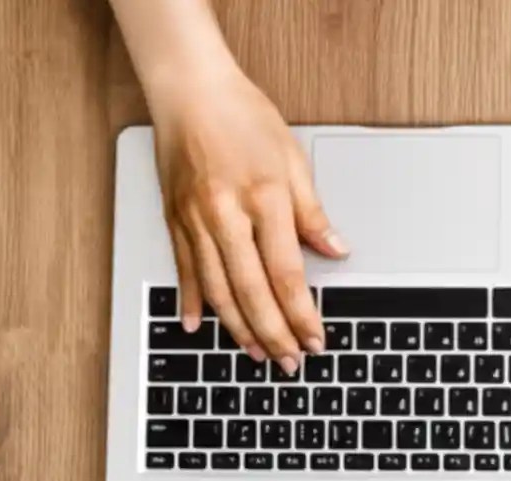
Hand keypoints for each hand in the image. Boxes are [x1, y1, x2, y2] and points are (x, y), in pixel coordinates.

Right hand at [151, 70, 345, 371]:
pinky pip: (184, 270)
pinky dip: (192, 301)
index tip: (316, 337)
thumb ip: (313, 213)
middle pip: (252, 291)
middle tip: (291, 361)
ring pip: (218, 289)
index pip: (287, 273)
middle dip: (274, 333)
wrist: (189, 90)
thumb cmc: (243, 116)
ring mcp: (195, 220)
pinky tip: (198, 326)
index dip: (303, 312)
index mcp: (264, 199)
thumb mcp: (294, 160)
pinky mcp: (174, 220)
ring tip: (258, 354)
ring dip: (239, 328)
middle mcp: (227, 214)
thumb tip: (337, 251)